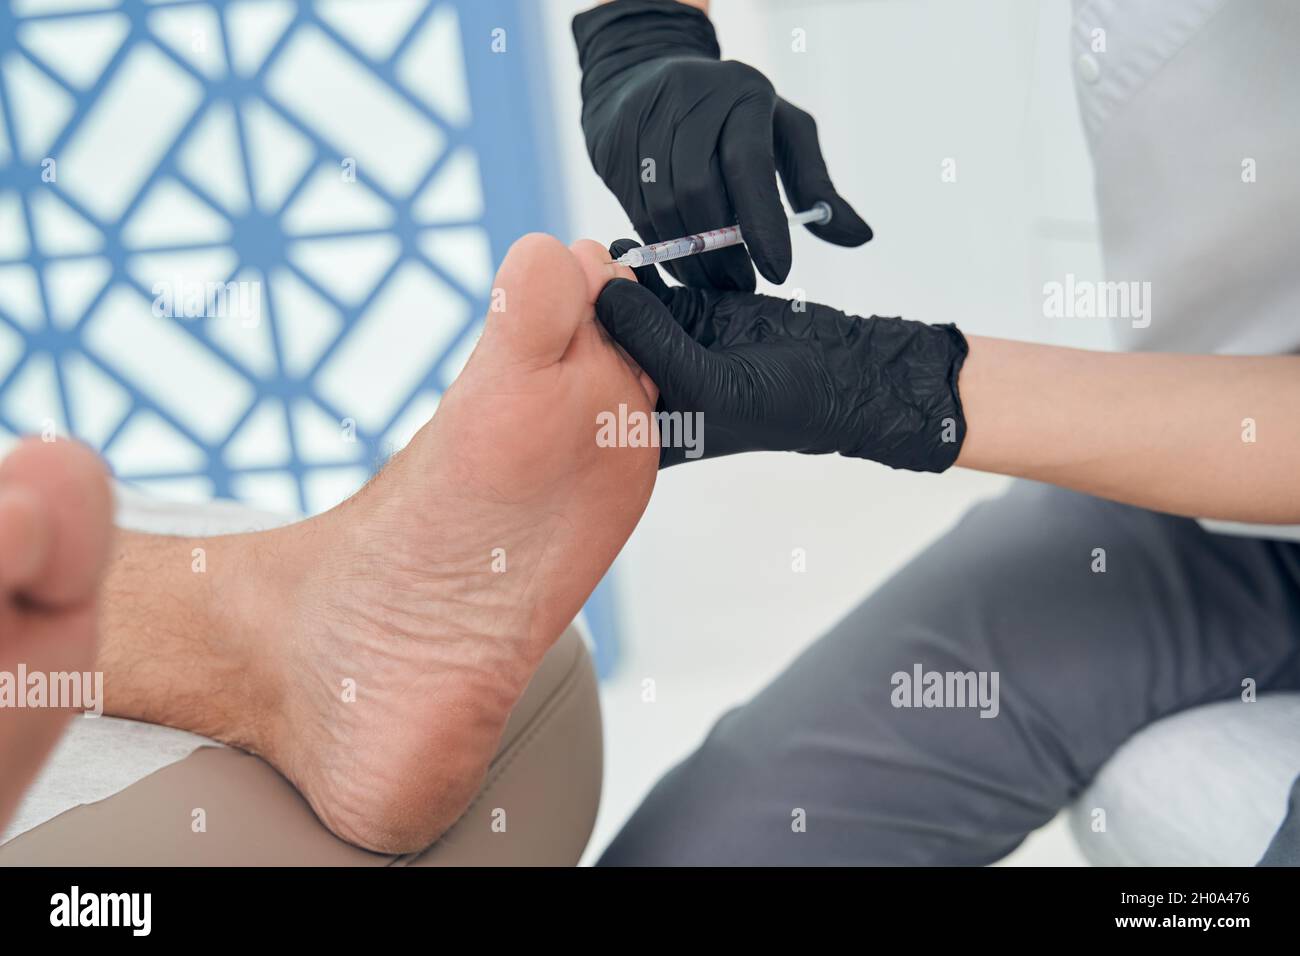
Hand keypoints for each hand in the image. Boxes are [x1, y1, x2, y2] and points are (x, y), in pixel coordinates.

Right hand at [573, 0, 871, 291]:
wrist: (647, 77)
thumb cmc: (732, 117)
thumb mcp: (783, 136)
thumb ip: (817, 186)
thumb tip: (859, 237)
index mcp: (744, 94)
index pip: (749, 165)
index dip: (762, 224)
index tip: (777, 272)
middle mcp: (691, 99)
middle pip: (697, 192)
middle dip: (720, 251)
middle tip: (741, 286)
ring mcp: (646, 118)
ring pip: (662, 206)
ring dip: (690, 256)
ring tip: (715, 281)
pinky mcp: (613, 144)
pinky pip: (635, 210)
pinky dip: (662, 246)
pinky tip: (684, 262)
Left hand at [594, 240, 968, 470]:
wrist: (841, 374)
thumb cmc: (778, 403)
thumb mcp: (705, 383)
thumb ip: (650, 341)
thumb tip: (603, 291)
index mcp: (638, 428)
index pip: (582, 395)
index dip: (562, 363)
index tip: (550, 322)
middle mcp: (643, 388)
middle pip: (595, 346)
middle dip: (582, 312)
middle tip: (566, 274)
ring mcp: (664, 346)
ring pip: (622, 308)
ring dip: (611, 281)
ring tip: (597, 252)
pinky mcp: (689, 309)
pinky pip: (653, 283)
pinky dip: (641, 263)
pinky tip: (628, 242)